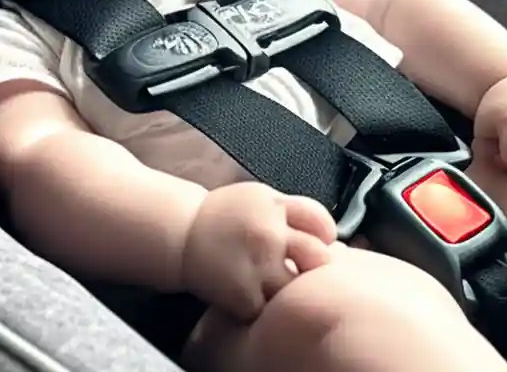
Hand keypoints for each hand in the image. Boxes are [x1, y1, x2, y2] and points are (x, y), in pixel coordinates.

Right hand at [180, 182, 335, 321]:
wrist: (181, 234)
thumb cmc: (222, 218)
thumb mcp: (258, 198)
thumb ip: (289, 211)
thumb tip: (325, 233)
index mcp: (274, 206)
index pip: (320, 220)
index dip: (325, 235)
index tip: (318, 243)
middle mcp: (269, 232)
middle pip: (317, 256)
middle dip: (315, 265)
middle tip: (303, 270)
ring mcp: (257, 263)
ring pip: (297, 286)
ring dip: (292, 288)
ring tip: (277, 285)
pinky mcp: (243, 292)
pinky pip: (269, 308)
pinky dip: (266, 307)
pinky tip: (256, 296)